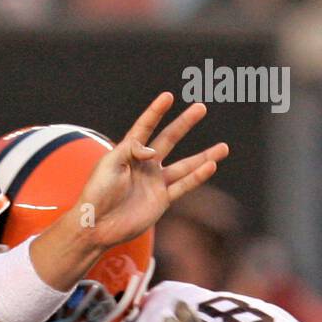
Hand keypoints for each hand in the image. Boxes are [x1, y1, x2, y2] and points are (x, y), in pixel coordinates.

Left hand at [71, 92, 227, 251]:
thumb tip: (153, 150)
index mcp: (127, 153)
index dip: (155, 112)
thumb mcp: (109, 165)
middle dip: (184, 123)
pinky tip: (211, 166)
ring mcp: (154, 182)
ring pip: (185, 165)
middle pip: (168, 139)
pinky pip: (183, 185)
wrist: (97, 225)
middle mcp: (144, 165)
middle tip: (200, 107)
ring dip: (204, 156)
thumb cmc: (97, 193)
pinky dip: (198, 177)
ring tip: (224, 147)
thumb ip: (130, 150)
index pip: (144, 127)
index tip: (168, 96)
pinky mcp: (161, 199)